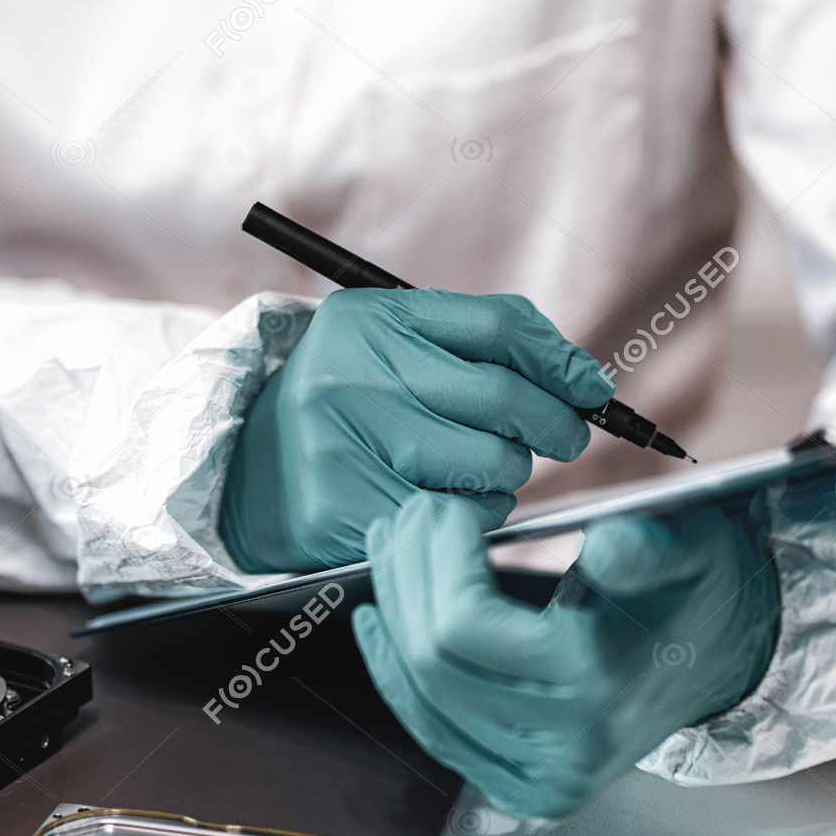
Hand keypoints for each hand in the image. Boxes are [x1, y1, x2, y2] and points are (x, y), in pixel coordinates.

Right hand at [220, 287, 612, 572]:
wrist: (244, 473)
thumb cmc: (346, 407)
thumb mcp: (391, 349)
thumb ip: (474, 346)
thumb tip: (583, 382)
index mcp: (370, 319)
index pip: (499, 326)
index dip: (560, 360)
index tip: (590, 389)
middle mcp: (352, 373)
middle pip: (504, 400)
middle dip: (554, 426)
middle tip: (564, 438)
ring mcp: (343, 442)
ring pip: (488, 466)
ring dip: (506, 476)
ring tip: (479, 470)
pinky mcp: (343, 506)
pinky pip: (454, 517)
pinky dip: (471, 516)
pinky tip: (445, 504)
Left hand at [350, 492, 779, 817]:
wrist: (720, 657)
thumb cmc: (695, 588)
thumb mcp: (690, 546)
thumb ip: (651, 545)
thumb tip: (610, 542)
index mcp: (598, 685)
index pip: (462, 626)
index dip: (435, 556)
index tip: (447, 505)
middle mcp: (565, 748)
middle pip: (430, 658)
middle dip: (405, 574)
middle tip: (411, 515)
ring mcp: (539, 779)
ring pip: (419, 693)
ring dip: (393, 613)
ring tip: (393, 549)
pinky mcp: (520, 786)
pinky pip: (433, 729)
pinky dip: (395, 671)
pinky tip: (381, 620)